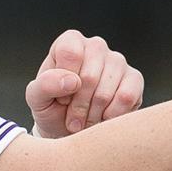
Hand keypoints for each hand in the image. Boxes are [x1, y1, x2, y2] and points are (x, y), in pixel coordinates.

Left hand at [27, 30, 143, 136]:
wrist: (71, 128)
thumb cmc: (52, 108)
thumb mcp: (37, 99)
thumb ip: (44, 85)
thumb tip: (72, 81)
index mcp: (70, 42)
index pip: (70, 53)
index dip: (63, 82)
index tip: (60, 98)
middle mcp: (96, 46)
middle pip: (89, 77)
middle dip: (78, 106)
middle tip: (73, 121)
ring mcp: (118, 61)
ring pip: (106, 90)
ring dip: (93, 115)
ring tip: (86, 122)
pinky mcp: (134, 79)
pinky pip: (126, 97)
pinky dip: (112, 116)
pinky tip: (103, 119)